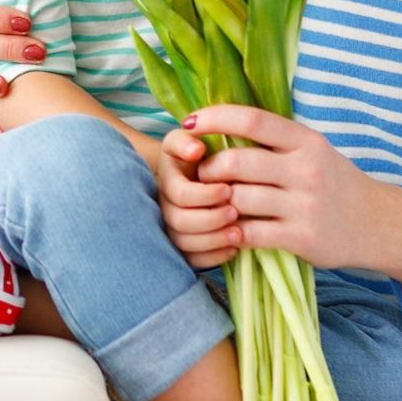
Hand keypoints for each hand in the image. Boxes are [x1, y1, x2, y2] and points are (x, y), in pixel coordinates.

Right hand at [159, 126, 242, 268]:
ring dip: (213, 240)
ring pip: (183, 244)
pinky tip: (232, 249)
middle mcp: (163, 206)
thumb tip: (196, 150)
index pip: (180, 195)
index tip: (228, 190)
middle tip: (235, 213)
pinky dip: (213, 257)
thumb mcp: (189, 140)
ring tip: (238, 233)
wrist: (197, 173)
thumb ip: (187, 139)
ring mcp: (170, 227)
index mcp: (166, 179)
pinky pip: (191, 261)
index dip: (205, 195)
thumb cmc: (198, 155)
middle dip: (210, 219)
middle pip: (179, 222)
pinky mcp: (182, 246)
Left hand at [182, 105, 401, 276]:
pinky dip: (232, 232)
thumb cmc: (332, 182)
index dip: (214, 118)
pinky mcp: (302, 238)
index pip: (251, 120)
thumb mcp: (311, 150)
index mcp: (305, 140)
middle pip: (237, 162)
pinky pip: (252, 233)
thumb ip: (273, 140)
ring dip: (217, 203)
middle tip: (201, 176)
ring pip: (239, 199)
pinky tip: (229, 230)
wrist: (376, 223)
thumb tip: (216, 123)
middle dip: (209, 169)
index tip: (188, 123)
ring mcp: (304, 205)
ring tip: (213, 204)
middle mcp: (305, 169)